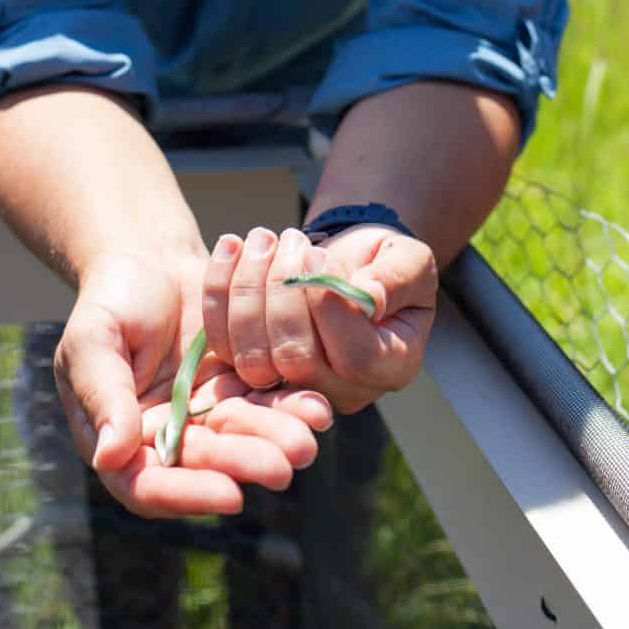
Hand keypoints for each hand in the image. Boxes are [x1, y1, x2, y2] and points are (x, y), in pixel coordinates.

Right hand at [53, 249, 333, 517]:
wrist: (150, 259)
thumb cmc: (110, 300)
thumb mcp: (93, 339)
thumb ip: (103, 394)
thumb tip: (111, 456)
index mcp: (122, 440)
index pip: (150, 484)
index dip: (189, 493)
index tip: (231, 495)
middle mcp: (168, 437)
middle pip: (207, 462)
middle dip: (246, 462)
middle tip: (286, 463)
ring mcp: (207, 412)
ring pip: (243, 434)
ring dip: (276, 437)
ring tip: (307, 435)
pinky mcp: (241, 384)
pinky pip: (266, 399)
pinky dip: (290, 405)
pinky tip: (316, 407)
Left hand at [202, 225, 437, 413]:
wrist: (350, 266)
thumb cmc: (384, 264)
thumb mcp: (409, 261)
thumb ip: (396, 278)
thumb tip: (369, 296)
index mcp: (391, 367)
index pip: (355, 357)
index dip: (329, 306)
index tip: (318, 253)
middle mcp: (341, 390)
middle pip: (297, 361)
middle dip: (283, 293)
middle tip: (288, 238)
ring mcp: (292, 386)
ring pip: (253, 358)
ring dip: (248, 289)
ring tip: (262, 238)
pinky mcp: (253, 367)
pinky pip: (223, 344)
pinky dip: (219, 292)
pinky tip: (230, 247)